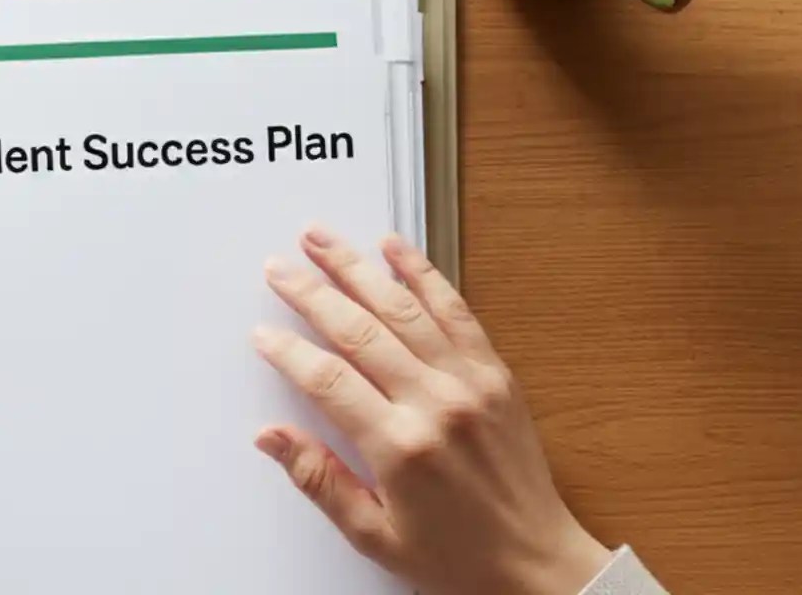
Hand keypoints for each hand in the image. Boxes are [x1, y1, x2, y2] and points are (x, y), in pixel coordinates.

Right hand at [252, 227, 610, 594]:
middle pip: (358, 331)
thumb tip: (270, 439)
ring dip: (358, 268)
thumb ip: (320, 480)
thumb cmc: (458, 559)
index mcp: (400, 447)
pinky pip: (456, 311)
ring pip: (402, 308)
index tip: (263, 334)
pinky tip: (396, 249)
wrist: (537, 566)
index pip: (328, 381)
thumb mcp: (373, 535)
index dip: (289, 352)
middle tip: (279, 268)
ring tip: (323, 240)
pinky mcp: (495, 374)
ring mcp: (470, 381)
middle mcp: (436, 403)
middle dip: (312, 293)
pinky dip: (424, 275)